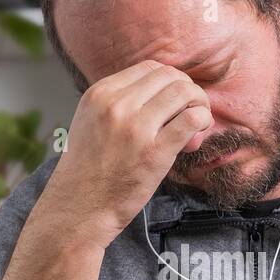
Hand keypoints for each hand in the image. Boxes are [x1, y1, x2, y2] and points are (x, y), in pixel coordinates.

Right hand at [34, 60, 212, 249]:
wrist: (77, 211)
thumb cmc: (88, 173)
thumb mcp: (91, 123)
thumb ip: (119, 104)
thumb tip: (165, 97)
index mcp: (99, 93)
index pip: (150, 68)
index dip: (170, 82)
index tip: (173, 104)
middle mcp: (116, 105)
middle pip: (171, 76)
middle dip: (188, 92)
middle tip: (190, 116)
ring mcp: (135, 128)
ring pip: (184, 92)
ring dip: (199, 105)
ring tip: (196, 128)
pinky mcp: (154, 153)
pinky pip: (192, 119)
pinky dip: (202, 122)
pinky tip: (195, 139)